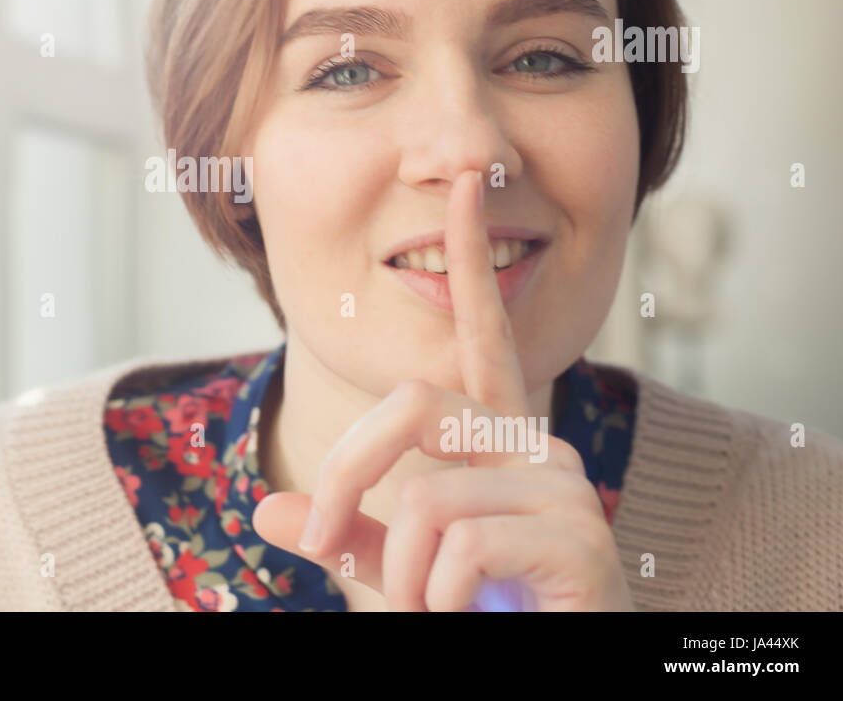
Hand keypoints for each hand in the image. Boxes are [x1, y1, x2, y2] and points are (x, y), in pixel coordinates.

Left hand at [252, 169, 632, 610]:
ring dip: (402, 576)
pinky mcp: (580, 537)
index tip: (462, 189)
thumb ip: (343, 532)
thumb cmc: (483, 612)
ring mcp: (564, 486)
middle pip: (410, 407)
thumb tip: (261, 511)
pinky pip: (457, 549)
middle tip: (324, 544)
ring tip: (436, 607)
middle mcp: (535, 444)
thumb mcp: (400, 568)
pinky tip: (475, 614)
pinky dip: (438, 598)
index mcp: (497, 440)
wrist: (559, 668)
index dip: (469, 260)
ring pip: (423, 499)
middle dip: (343, 478)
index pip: (479, 335)